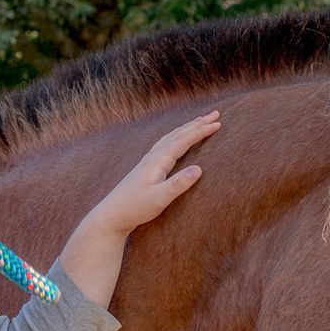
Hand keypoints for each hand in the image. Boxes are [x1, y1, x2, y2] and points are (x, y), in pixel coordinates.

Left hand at [87, 111, 220, 237]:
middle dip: (197, 124)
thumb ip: (178, 184)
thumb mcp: (159, 199)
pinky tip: (176, 140)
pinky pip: (164, 145)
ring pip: (170, 138)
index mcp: (157, 161)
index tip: (218, 124)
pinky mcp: (145, 169)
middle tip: (215, 114)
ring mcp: (147, 162)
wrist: (111, 216)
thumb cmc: (134, 208)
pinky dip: (175, 137)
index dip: (201, 132)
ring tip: (199, 122)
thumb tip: (199, 169)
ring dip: (186, 128)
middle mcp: (152, 157)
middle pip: (177, 134)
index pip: (183, 141)